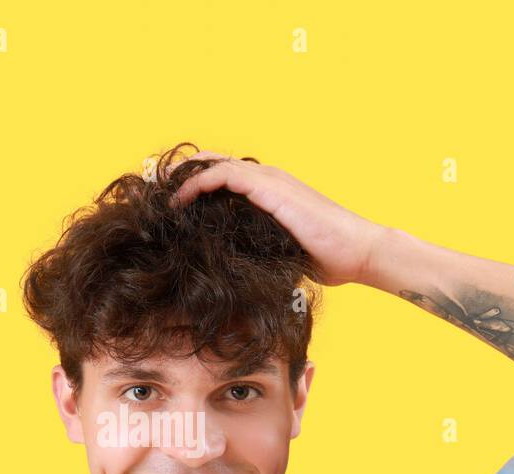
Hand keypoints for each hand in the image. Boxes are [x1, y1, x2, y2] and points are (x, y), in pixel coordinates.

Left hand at [167, 150, 386, 286]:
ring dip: (183, 175)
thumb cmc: (329, 258)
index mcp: (272, 191)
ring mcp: (270, 181)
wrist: (358, 252)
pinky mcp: (270, 189)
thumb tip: (236, 269)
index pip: (227, 176)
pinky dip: (198, 184)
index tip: (171, 198)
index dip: (197, 180)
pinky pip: (224, 176)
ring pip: (215, 164)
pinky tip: (179, 200)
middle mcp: (269, 179)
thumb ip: (261, 250)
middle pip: (215, 162)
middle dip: (183, 171)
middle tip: (155, 184)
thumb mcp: (284, 252)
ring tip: (158, 190)